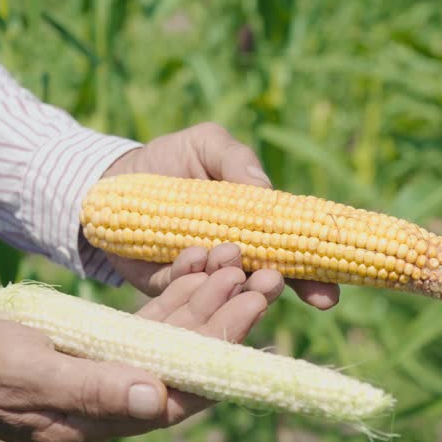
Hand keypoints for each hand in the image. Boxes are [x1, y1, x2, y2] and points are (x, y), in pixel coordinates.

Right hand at [0, 247, 279, 441]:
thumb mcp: (30, 374)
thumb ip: (93, 388)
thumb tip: (156, 397)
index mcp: (106, 419)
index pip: (182, 393)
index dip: (224, 357)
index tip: (258, 317)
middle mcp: (121, 399)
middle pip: (190, 361)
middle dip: (229, 320)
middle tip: (266, 278)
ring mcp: (116, 372)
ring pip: (176, 337)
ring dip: (208, 301)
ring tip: (240, 263)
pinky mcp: (106, 349)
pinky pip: (152, 324)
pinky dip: (176, 296)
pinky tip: (200, 269)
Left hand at [100, 122, 339, 308]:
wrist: (114, 177)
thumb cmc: (171, 159)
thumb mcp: (206, 145)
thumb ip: (237, 160)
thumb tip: (264, 190)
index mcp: (254, 233)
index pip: (292, 262)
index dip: (313, 280)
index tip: (328, 296)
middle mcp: (231, 262)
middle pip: (262, 286)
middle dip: (274, 288)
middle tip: (274, 280)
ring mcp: (197, 278)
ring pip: (222, 291)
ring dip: (232, 279)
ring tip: (233, 258)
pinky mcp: (162, 285)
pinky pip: (179, 288)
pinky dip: (189, 273)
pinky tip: (193, 254)